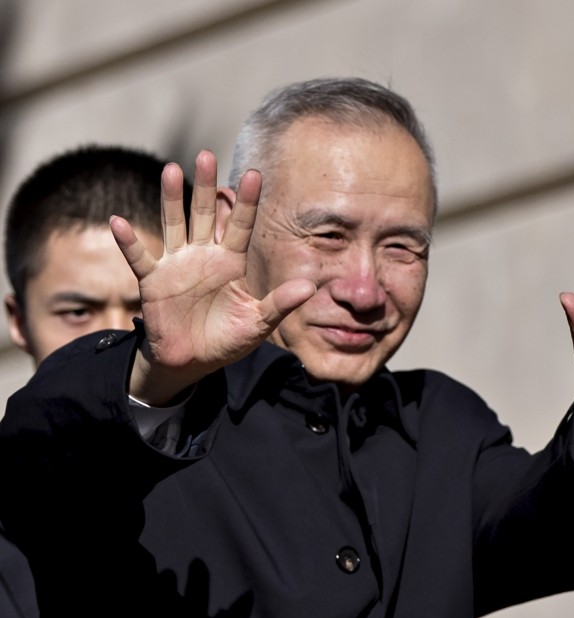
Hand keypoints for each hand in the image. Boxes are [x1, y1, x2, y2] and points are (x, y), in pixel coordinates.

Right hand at [110, 150, 315, 403]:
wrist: (192, 361)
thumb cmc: (227, 339)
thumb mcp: (259, 323)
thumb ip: (280, 303)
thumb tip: (309, 286)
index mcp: (231, 263)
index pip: (241, 226)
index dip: (247, 202)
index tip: (254, 174)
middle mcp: (204, 256)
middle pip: (206, 214)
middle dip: (206, 186)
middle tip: (206, 155)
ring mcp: (177, 266)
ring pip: (175, 225)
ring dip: (171, 200)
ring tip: (171, 170)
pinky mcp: (153, 282)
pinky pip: (140, 258)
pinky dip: (129, 242)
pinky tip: (118, 222)